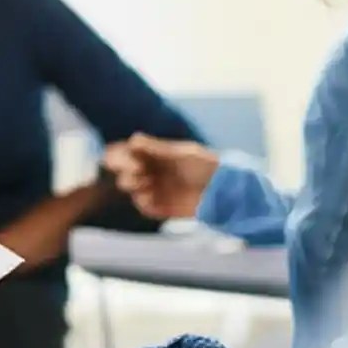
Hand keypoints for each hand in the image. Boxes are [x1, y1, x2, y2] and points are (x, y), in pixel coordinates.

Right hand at [101, 133, 218, 218]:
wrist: (225, 190)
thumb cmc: (206, 166)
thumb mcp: (182, 154)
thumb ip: (158, 149)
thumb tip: (132, 140)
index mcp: (155, 155)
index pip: (127, 153)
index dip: (121, 156)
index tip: (128, 157)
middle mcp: (153, 172)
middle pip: (124, 172)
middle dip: (126, 170)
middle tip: (139, 171)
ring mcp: (157, 190)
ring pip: (131, 189)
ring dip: (133, 185)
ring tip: (146, 183)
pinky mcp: (163, 208)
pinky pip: (144, 207)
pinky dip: (144, 202)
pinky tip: (152, 197)